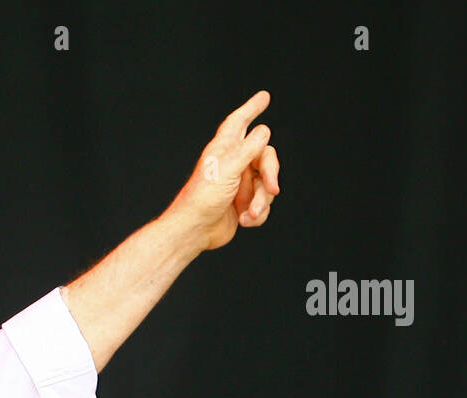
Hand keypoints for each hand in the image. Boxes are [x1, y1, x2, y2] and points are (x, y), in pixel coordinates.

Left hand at [165, 90, 280, 251]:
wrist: (194, 231)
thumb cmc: (203, 199)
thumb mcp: (228, 169)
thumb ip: (248, 149)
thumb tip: (264, 130)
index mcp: (224, 150)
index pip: (239, 122)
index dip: (251, 108)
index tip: (264, 96)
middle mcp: (233, 164)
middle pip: (266, 157)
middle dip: (271, 174)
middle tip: (272, 188)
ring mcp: (239, 185)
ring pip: (266, 185)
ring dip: (262, 202)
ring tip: (249, 213)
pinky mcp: (242, 204)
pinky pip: (263, 204)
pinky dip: (258, 214)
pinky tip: (245, 221)